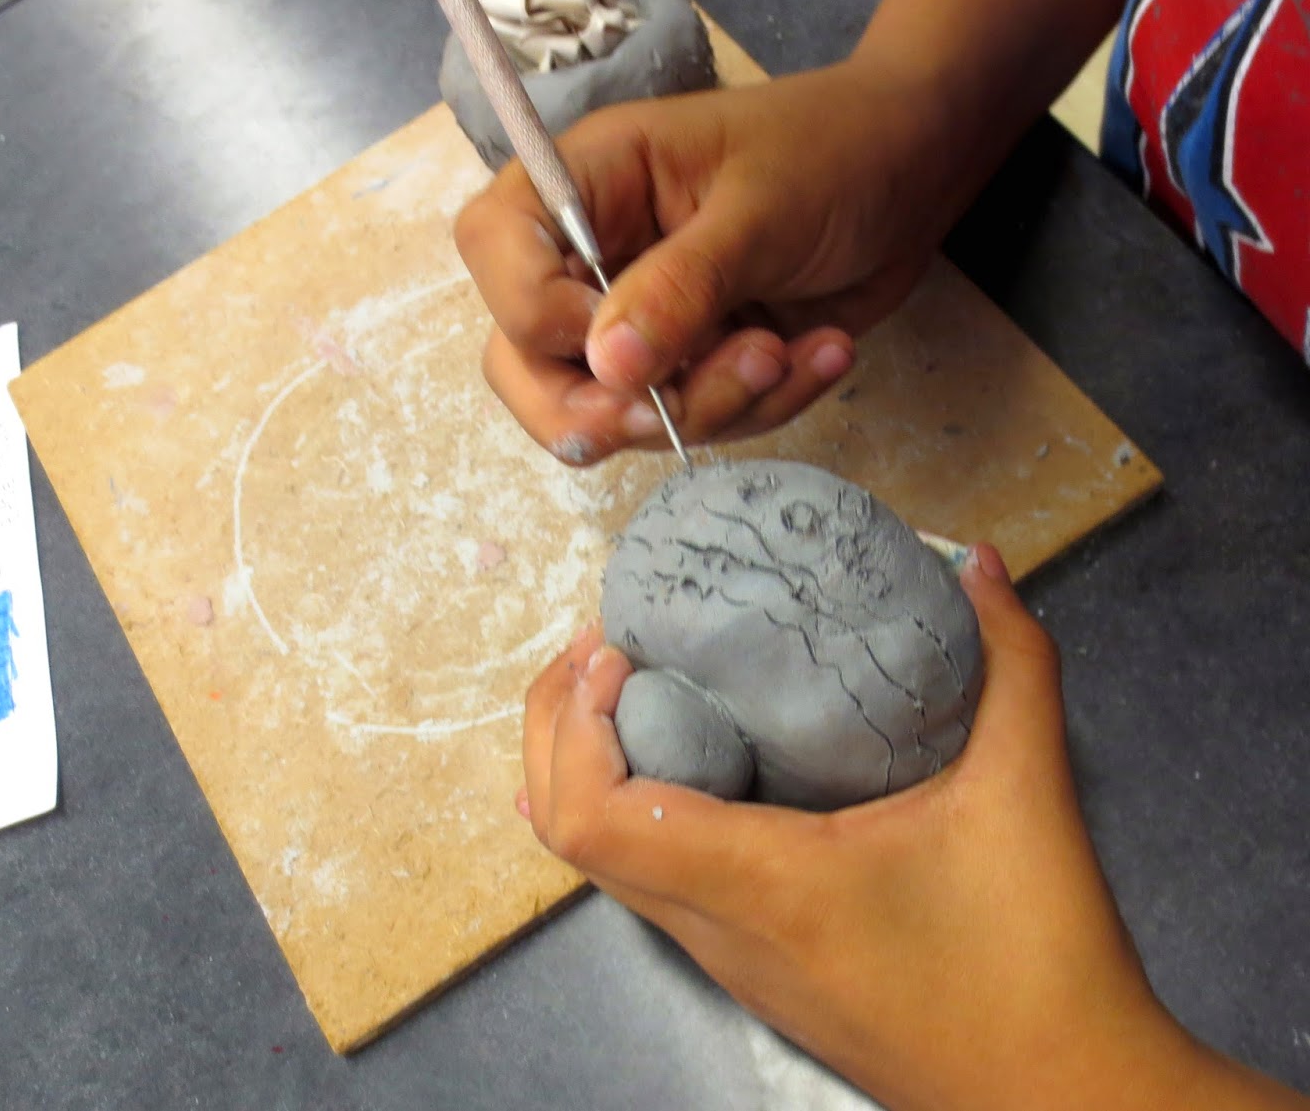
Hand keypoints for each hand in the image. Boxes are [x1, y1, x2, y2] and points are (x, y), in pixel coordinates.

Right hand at [454, 59, 962, 464]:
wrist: (915, 172)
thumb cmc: (835, 152)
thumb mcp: (762, 211)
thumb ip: (682, 287)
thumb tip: (610, 368)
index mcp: (587, 182)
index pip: (493, 249)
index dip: (535, 314)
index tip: (622, 341)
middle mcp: (590, 256)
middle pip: (521, 361)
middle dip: (605, 408)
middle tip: (690, 402)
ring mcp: (634, 318)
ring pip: (607, 411)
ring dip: (704, 408)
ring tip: (789, 355)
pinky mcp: (685, 363)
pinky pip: (685, 423)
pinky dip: (755, 410)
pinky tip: (821, 355)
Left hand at [518, 547, 1305, 1110]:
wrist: (1061, 1101)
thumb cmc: (1038, 961)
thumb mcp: (1029, 796)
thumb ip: (1011, 666)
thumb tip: (977, 562)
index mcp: (760, 884)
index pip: (594, 818)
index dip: (574, 725)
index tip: (616, 649)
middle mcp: (715, 929)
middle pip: (568, 834)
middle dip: (558, 727)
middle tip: (609, 642)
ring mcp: (725, 959)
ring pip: (601, 865)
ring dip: (582, 767)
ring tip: (628, 682)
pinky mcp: (748, 970)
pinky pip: (645, 884)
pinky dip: (621, 811)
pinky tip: (665, 759)